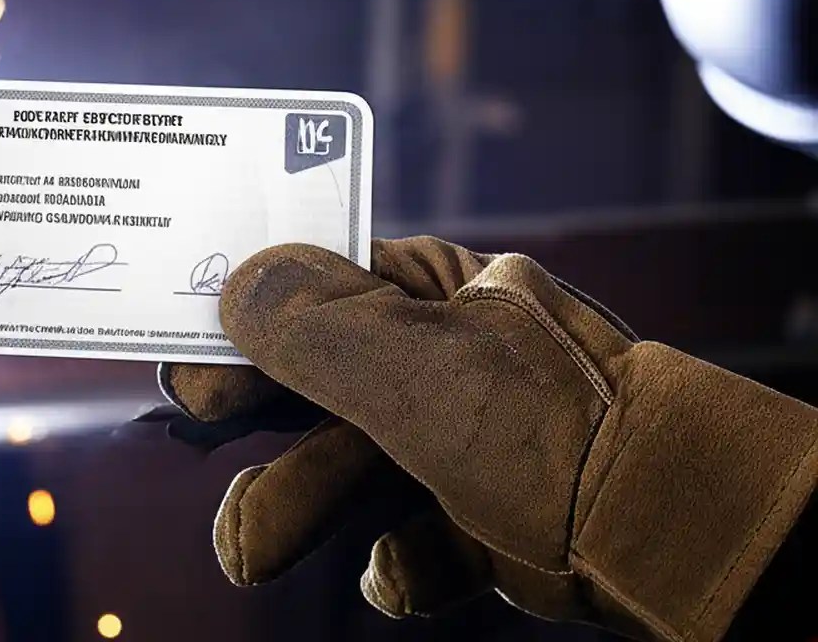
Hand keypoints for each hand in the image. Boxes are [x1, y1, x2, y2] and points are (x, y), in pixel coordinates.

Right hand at [158, 237, 817, 641]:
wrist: (664, 523)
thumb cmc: (542, 421)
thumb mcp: (417, 363)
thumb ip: (319, 326)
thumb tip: (240, 282)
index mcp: (432, 293)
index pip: (317, 292)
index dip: (245, 328)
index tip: (191, 372)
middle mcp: (446, 359)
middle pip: (322, 388)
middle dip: (259, 428)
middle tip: (194, 441)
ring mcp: (469, 441)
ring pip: (356, 468)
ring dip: (298, 506)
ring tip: (244, 553)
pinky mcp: (489, 517)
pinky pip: (419, 535)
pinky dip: (398, 561)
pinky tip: (391, 573)